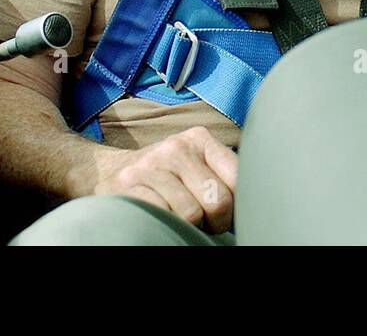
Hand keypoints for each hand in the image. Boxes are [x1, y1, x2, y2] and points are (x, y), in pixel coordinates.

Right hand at [93, 126, 237, 232]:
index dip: (236, 206)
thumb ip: (222, 174)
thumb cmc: (166, 175)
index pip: (237, 179)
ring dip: (188, 226)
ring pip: (191, 214)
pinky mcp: (129, 186)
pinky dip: (165, 223)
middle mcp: (176, 147)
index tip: (226, 214)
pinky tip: (159, 214)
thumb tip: (255, 200)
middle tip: (203, 222)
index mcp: (199, 139)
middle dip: (215, 222)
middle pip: (218, 201)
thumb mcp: (195, 164)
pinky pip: (163, 217)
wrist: (112, 172)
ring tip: (177, 217)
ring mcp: (151, 166)